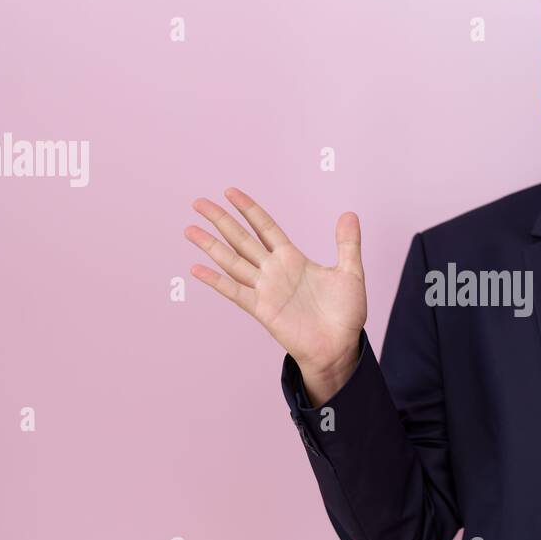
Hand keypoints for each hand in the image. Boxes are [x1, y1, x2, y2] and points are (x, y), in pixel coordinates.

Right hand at [185, 188, 365, 402]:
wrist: (340, 347)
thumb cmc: (345, 314)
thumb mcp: (351, 273)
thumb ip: (348, 243)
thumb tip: (349, 214)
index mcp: (293, 259)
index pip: (265, 227)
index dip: (248, 209)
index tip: (230, 192)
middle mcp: (274, 271)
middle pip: (242, 239)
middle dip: (221, 220)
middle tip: (199, 202)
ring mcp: (266, 289)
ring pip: (232, 261)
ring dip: (211, 245)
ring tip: (189, 229)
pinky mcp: (262, 310)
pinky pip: (235, 292)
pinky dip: (215, 281)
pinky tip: (196, 268)